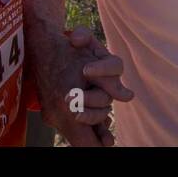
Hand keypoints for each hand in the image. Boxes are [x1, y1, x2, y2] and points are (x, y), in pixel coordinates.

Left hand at [38, 26, 133, 146]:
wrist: (62, 61)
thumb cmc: (74, 49)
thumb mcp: (78, 38)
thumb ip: (82, 35)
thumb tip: (77, 39)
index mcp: (109, 65)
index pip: (116, 67)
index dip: (103, 70)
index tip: (84, 70)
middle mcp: (109, 84)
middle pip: (110, 94)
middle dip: (92, 97)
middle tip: (71, 97)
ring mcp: (101, 100)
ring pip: (104, 112)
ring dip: (91, 115)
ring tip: (74, 115)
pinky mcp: (93, 114)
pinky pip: (101, 127)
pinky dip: (101, 135)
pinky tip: (102, 142)